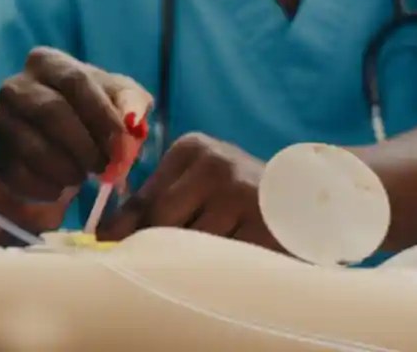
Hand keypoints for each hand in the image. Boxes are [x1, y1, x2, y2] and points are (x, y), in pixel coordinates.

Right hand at [0, 47, 153, 201]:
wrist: (62, 141)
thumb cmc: (94, 111)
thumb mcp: (120, 100)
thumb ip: (132, 105)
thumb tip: (133, 122)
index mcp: (47, 62)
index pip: (75, 81)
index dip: (103, 115)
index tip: (123, 145)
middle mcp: (16, 85)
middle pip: (52, 112)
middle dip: (85, 145)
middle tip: (105, 167)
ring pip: (33, 147)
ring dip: (68, 169)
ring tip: (83, 176)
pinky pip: (19, 175)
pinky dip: (48, 187)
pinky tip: (61, 186)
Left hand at [98, 133, 281, 250]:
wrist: (314, 199)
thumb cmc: (240, 197)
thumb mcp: (197, 187)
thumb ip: (155, 202)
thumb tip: (103, 235)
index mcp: (192, 149)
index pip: (143, 198)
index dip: (124, 230)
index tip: (106, 249)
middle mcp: (215, 163)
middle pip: (161, 221)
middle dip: (158, 245)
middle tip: (163, 258)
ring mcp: (241, 192)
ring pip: (190, 243)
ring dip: (193, 257)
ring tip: (209, 253)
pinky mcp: (263, 223)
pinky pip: (221, 259)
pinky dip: (219, 267)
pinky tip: (229, 259)